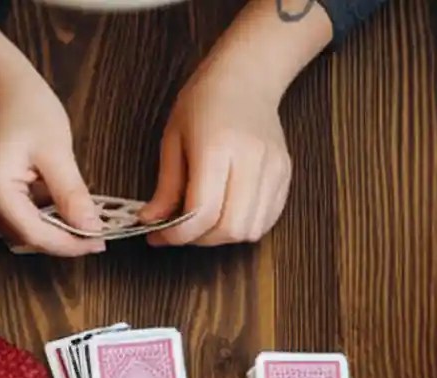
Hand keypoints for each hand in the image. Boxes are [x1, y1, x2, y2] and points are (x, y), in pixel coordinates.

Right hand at [0, 17, 101, 256]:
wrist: (2, 85)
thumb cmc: (28, 107)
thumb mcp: (57, 151)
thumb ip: (72, 194)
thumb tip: (90, 228)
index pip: (33, 233)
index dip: (67, 244)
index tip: (98, 242)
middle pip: (25, 236)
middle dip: (62, 240)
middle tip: (97, 236)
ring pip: (22, 230)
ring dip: (53, 231)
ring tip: (85, 224)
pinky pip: (17, 216)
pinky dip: (43, 218)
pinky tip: (64, 210)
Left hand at [141, 56, 290, 246]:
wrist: (246, 78)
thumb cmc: (204, 103)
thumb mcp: (173, 139)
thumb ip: (166, 186)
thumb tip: (152, 221)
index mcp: (218, 147)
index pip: (203, 211)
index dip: (178, 234)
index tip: (159, 236)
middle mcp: (252, 160)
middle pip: (229, 227)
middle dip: (200, 239)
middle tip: (181, 230)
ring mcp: (274, 169)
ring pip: (250, 230)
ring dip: (222, 237)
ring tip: (204, 221)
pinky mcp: (285, 176)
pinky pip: (266, 220)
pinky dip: (243, 227)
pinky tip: (226, 212)